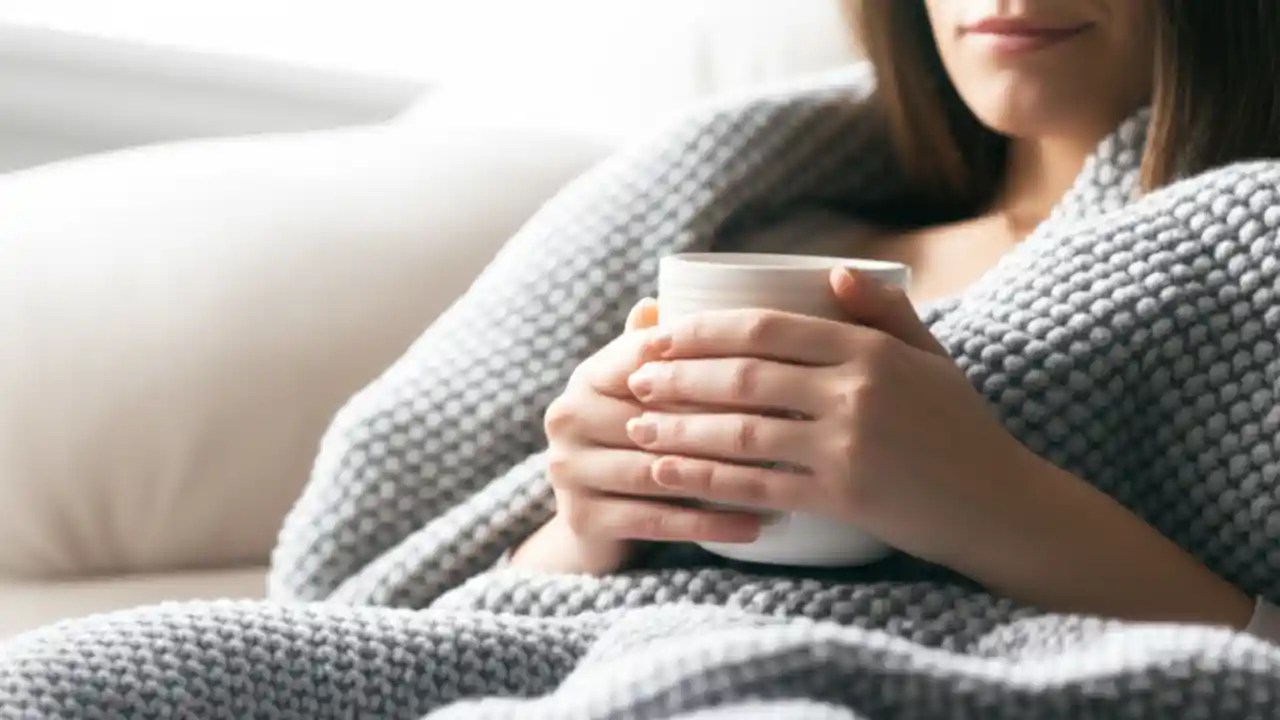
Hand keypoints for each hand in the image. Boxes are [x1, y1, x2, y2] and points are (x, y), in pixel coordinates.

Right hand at [510, 298, 763, 574]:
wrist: (594, 521)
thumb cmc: (636, 443)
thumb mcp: (642, 392)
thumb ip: (649, 349)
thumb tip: (656, 301)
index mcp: (588, 375)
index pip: (650, 359)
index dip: (710, 364)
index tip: (773, 370)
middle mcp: (568, 416)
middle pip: (658, 417)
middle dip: (727, 423)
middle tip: (790, 428)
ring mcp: (569, 468)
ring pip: (660, 470)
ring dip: (725, 477)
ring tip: (783, 477)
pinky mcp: (581, 517)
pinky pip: (656, 520)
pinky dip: (710, 523)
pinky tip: (755, 525)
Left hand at [620, 268, 1037, 568]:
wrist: (998, 504)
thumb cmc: (960, 427)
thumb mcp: (931, 357)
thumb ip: (883, 312)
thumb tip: (833, 272)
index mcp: (868, 349)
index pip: (766, 327)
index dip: (703, 331)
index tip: (659, 335)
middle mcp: (853, 391)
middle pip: (743, 375)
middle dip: (678, 376)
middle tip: (634, 378)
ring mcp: (846, 445)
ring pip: (741, 431)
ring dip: (679, 429)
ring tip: (637, 426)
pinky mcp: (841, 496)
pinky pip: (758, 486)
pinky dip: (706, 481)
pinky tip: (668, 476)